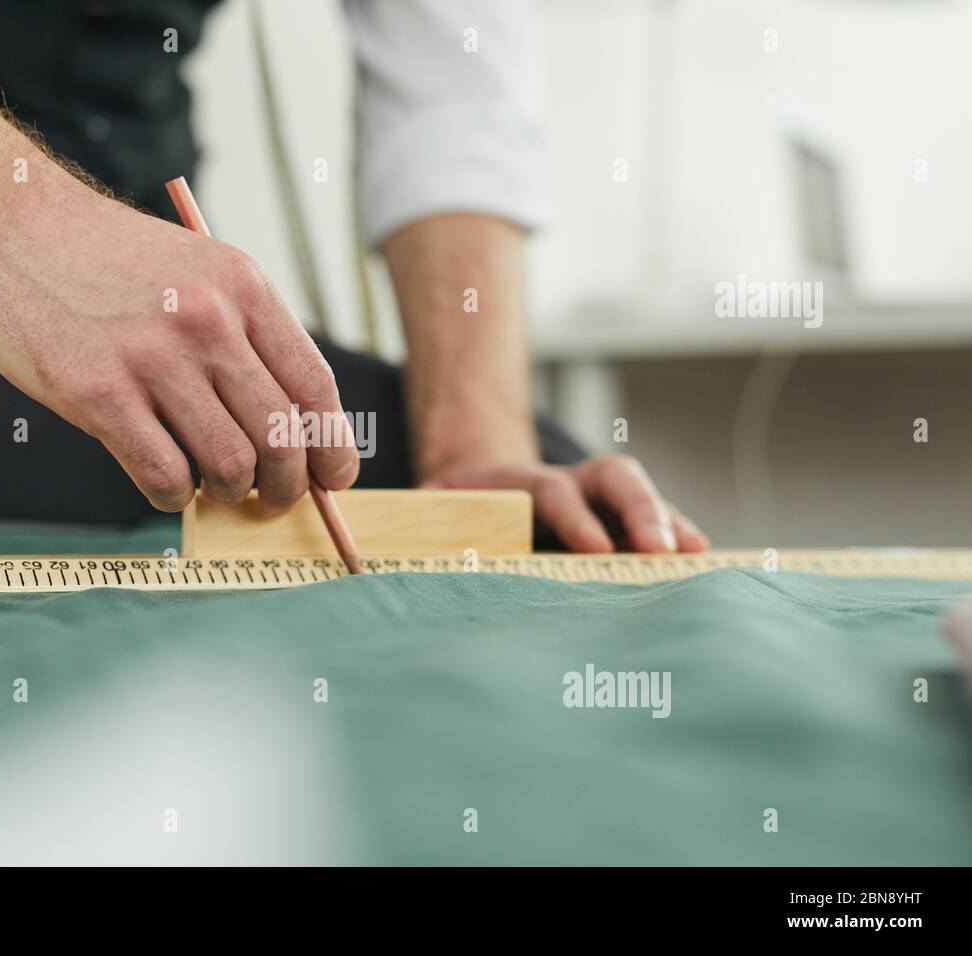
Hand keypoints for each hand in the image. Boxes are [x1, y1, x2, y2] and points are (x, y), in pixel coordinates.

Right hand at [0, 185, 359, 513]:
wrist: (14, 227)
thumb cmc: (110, 262)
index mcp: (243, 288)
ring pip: (229, 466)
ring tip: (212, 488)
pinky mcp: (98, 392)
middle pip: (281, 437)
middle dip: (286, 486)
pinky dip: (174, 497)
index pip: (315, 388)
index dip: (332, 447)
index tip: (333, 479)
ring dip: (229, 493)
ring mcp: (152, 358)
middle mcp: (208, 321)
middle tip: (270, 499)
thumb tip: (292, 431)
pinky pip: (164, 477)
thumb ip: (246, 337)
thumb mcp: (199, 271)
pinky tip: (165, 486)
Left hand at [420, 456, 708, 552]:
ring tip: (696, 557)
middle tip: (660, 550)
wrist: (470, 483)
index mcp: (516, 482)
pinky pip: (652, 523)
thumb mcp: (423, 510)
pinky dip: (677, 539)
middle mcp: (566, 482)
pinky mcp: (615, 520)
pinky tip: (701, 566)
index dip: (574, 516)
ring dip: (669, 524)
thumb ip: (418, 525)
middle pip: (613, 478)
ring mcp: (596, 498)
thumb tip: (383, 551)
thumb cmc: (446, 509)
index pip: (552, 491)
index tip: (595, 547)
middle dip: (640, 510)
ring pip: (641, 495)